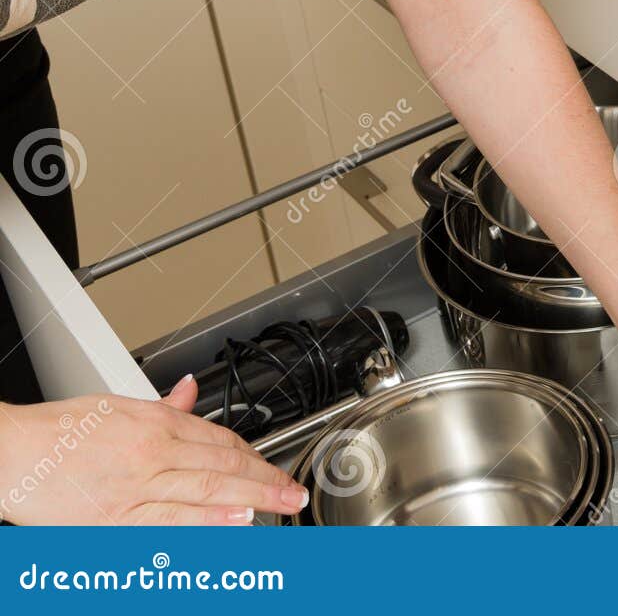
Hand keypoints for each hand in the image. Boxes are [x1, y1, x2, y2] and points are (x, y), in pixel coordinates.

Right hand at [0, 375, 309, 524]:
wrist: (11, 453)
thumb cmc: (58, 432)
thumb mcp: (116, 406)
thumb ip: (161, 406)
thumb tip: (190, 389)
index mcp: (155, 423)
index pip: (220, 439)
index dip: (254, 456)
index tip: (273, 468)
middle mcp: (153, 452)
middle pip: (223, 465)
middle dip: (266, 479)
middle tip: (294, 492)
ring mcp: (138, 486)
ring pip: (207, 491)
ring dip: (250, 498)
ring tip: (279, 505)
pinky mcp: (118, 518)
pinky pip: (172, 520)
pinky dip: (208, 522)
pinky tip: (235, 522)